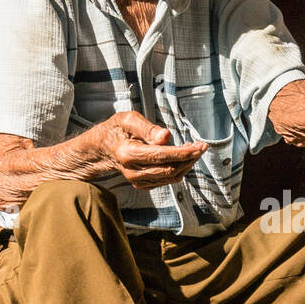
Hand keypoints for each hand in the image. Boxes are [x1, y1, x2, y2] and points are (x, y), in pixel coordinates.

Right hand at [89, 111, 207, 187]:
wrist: (102, 148)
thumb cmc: (116, 129)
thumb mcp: (128, 119)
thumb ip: (147, 127)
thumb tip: (166, 137)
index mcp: (128, 154)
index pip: (162, 156)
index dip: (184, 152)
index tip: (200, 146)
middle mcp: (133, 171)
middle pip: (170, 169)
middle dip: (190, 158)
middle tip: (202, 146)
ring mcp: (138, 180)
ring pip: (171, 176)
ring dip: (187, 164)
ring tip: (194, 149)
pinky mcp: (143, 184)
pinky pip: (168, 179)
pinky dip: (180, 168)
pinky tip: (183, 156)